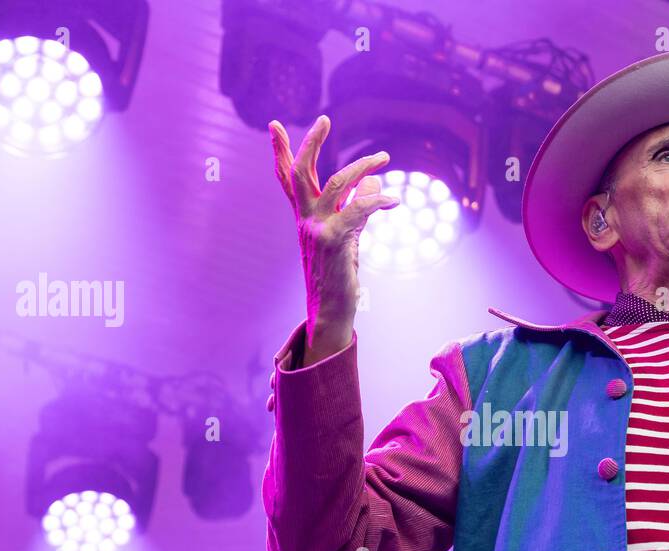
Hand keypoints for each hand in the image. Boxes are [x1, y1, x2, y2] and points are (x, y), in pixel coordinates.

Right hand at [269, 115, 398, 364]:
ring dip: (361, 166)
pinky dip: (377, 200)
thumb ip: (355, 207)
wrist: (331, 313)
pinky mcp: (334, 241)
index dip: (281, 152)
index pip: (288, 180)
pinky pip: (357, 210)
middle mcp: (306, 221)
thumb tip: (370, 180)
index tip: (275, 126)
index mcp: (305, 218)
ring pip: (335, 184)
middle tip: (323, 119)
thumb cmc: (338, 277)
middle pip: (300, 173)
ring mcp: (317, 230)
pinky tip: (394, 200)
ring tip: (383, 157)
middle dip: (309, 143)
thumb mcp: (348, 237)